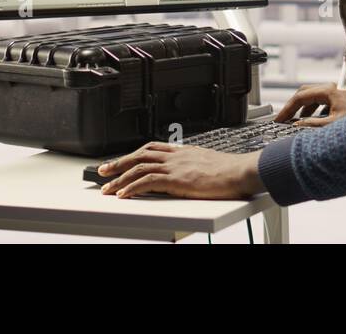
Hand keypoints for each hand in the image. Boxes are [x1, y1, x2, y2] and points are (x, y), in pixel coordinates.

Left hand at [97, 142, 263, 198]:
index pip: (152, 149)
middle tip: (103, 171)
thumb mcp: (210, 163)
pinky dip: (132, 188)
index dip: (134, 154)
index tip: (122, 160)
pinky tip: (123, 195)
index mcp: (184, 151)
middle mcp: (176, 156)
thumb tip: (193, 174)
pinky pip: (147, 182)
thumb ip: (197, 166)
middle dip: (119, 163)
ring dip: (119, 178)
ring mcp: (175, 167)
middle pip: (140, 155)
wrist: (242, 171)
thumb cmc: (233, 171)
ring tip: (107, 188)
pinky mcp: (176, 180)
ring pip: (138, 168)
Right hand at [275, 82, 345, 126]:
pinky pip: (321, 103)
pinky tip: (312, 122)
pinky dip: (313, 112)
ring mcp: (336, 94)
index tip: (279, 119)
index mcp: (328, 91)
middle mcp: (331, 90)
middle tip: (283, 119)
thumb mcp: (332, 125)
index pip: (299, 97)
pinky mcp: (340, 100)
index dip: (287, 109)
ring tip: (296, 122)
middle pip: (304, 94)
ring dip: (303, 110)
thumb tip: (296, 124)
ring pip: (313, 99)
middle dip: (293, 107)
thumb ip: (311, 125)